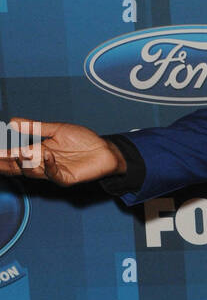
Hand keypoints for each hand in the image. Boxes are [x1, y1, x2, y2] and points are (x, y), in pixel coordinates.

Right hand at [0, 119, 125, 186]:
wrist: (105, 149)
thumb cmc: (83, 140)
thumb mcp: (56, 130)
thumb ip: (34, 127)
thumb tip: (12, 121)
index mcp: (38, 152)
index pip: (15, 156)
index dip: (3, 155)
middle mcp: (43, 164)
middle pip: (19, 167)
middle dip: (7, 163)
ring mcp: (54, 172)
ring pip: (34, 171)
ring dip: (27, 162)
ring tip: (22, 151)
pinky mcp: (66, 178)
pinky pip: (54, 174)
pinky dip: (49, 165)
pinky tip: (46, 155)